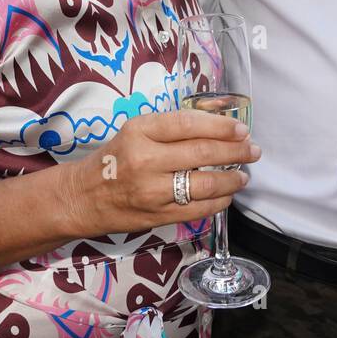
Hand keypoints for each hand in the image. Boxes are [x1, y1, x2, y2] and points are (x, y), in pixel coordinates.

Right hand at [63, 108, 261, 237]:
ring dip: (231, 179)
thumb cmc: (115, 159)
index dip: (220, 125)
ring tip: (243, 174)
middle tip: (252, 150)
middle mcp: (145, 159)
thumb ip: (172, 127)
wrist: (84, 196)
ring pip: (204, 184)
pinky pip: (198, 209)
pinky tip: (227, 194)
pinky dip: (219, 201)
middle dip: (235, 151)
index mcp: (139, 131)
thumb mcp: (136, 132)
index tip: (241, 128)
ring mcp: (151, 190)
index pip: (188, 124)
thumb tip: (219, 122)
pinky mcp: (157, 216)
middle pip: (201, 152)